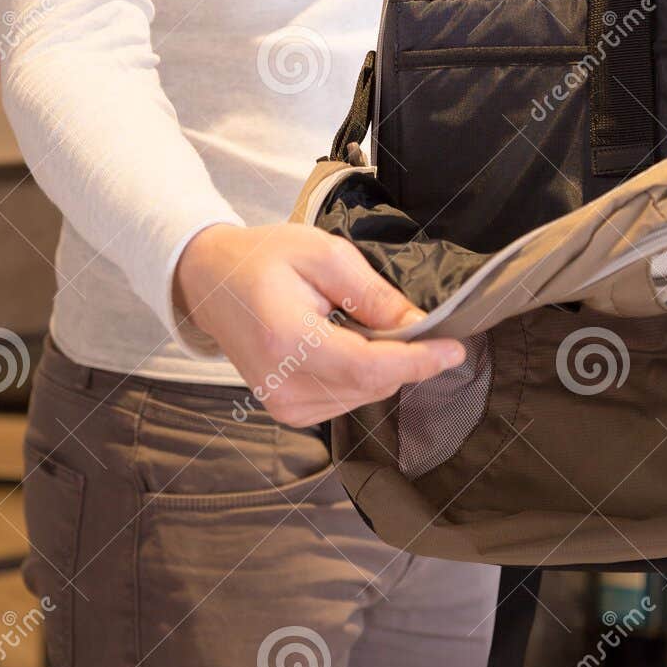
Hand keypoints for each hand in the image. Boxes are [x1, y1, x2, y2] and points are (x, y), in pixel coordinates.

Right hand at [172, 222, 465, 426]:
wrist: (211, 281)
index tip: (455, 348)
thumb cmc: (263, 259)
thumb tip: (419, 326)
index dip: (417, 361)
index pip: (367, 367)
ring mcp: (284, 405)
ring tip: (365, 322)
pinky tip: (350, 342)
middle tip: (417, 320)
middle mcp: (284, 385)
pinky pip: (347, 399)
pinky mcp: (288, 411)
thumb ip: (373, 295)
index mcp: (288, 341)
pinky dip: (364, 374)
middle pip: (372, 384)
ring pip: (365, 395)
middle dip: (406, 357)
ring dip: (384, 365)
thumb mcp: (323, 255)